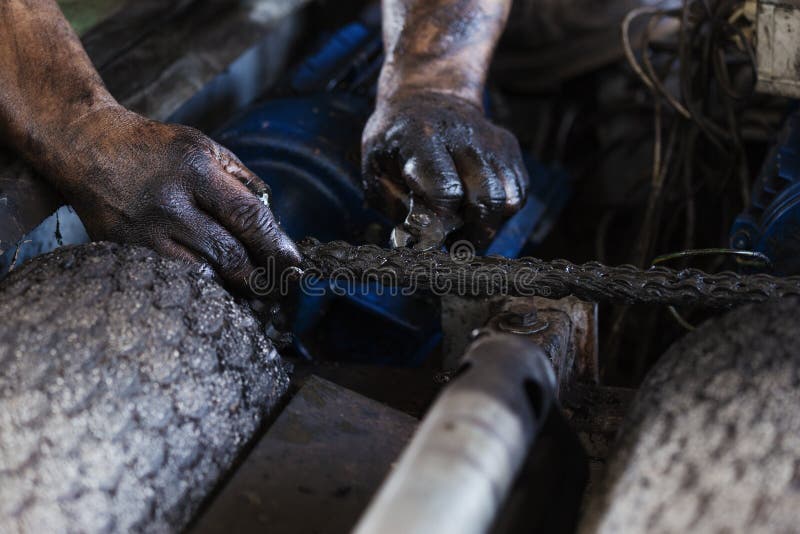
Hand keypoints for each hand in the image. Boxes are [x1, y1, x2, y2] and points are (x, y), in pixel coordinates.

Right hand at [52, 106, 299, 293]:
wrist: (88, 147)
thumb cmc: (157, 149)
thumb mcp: (205, 148)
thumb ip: (244, 182)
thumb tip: (275, 223)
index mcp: (195, 171)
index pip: (248, 217)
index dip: (276, 245)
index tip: (294, 263)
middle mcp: (169, 204)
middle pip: (228, 254)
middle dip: (261, 276)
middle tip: (280, 286)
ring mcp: (143, 232)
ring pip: (202, 275)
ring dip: (232, 285)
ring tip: (252, 288)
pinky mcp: (123, 251)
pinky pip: (173, 279)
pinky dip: (199, 285)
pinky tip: (216, 285)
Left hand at [362, 91, 527, 247]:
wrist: (426, 97)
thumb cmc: (395, 141)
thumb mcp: (375, 169)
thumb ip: (395, 205)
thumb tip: (422, 238)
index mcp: (423, 138)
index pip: (446, 190)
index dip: (442, 222)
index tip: (432, 234)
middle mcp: (464, 137)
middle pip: (486, 198)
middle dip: (472, 233)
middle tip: (456, 245)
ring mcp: (491, 141)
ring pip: (509, 200)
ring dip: (489, 225)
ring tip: (466, 228)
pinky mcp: (509, 148)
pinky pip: (518, 193)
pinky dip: (501, 211)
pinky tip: (477, 208)